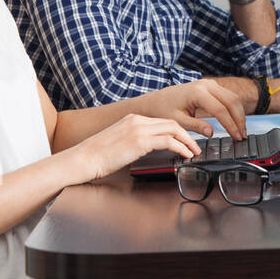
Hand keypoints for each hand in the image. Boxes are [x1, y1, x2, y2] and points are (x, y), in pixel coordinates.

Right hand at [69, 114, 200, 182]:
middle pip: (171, 123)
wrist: (83, 159)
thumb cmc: (97, 156)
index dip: (178, 131)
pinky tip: (185, 155)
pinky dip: (181, 147)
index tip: (186, 141)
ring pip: (173, 130)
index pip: (162, 122)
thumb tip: (148, 149)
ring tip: (194, 152)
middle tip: (196, 146)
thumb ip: (134, 141)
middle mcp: (137, 120)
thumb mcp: (119, 143)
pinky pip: (168, 141)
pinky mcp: (139, 141)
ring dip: (187, 141)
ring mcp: (138, 129)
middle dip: (187, 135)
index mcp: (132, 119)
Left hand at [144, 78, 247, 139]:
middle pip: (232, 101)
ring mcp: (210, 84)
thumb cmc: (164, 110)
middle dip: (239, 119)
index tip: (236, 137)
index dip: (231, 125)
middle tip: (242, 136)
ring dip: (239, 114)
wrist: (157, 100)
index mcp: (197, 92)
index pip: (220, 109)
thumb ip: (196, 126)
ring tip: (241, 131)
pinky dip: (234, 108)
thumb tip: (211, 133)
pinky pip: (229, 96)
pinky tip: (236, 121)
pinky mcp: (212, 86)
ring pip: (233, 97)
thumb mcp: (178, 121)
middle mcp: (206, 84)